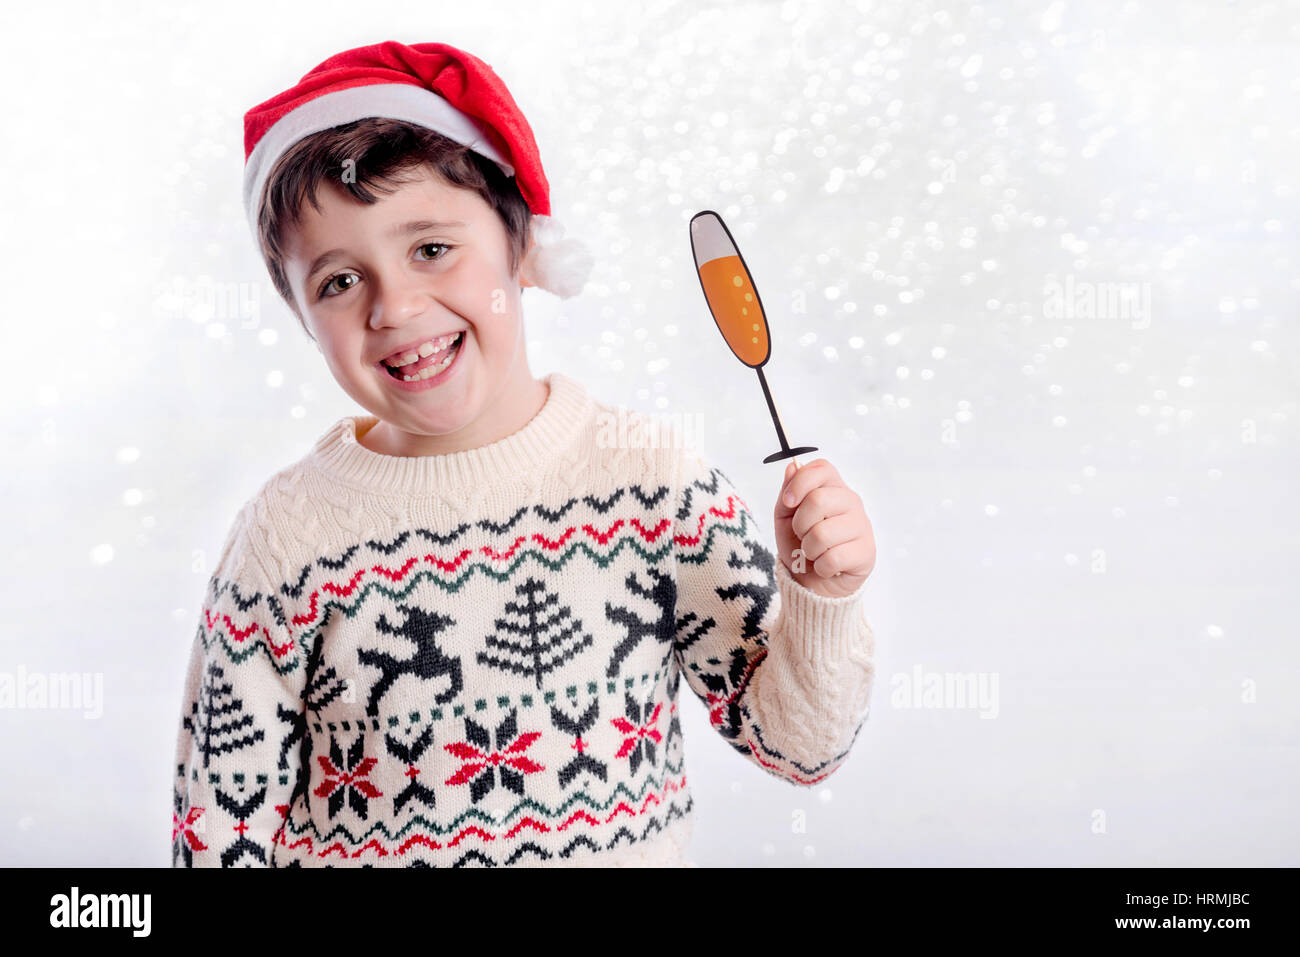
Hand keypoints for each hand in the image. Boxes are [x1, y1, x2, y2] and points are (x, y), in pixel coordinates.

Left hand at [773, 458, 875, 598]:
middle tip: (802, 535)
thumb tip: (792, 466)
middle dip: (800, 524)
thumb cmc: (799, 545)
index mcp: (832, 488)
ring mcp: (862, 526)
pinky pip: (832, 558)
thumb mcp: (785, 518)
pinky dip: (820, 567)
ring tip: (814, 553)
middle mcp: (851, 501)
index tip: (788, 502)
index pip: (821, 469)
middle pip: (818, 500)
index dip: (800, 483)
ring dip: (808, 550)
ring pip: (822, 534)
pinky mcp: (867, 552)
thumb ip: (788, 492)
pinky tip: (825, 566)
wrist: (812, 582)